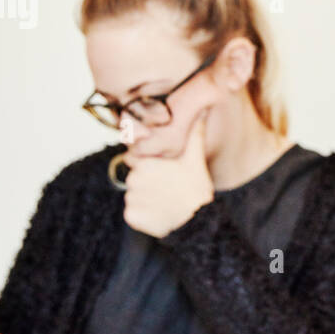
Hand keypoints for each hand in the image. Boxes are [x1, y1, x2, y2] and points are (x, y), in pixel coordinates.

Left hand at [123, 108, 214, 237]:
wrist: (198, 221)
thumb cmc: (196, 189)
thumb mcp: (195, 159)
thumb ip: (194, 135)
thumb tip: (203, 112)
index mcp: (145, 164)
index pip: (139, 165)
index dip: (153, 172)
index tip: (166, 179)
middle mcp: (133, 180)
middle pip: (136, 181)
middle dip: (149, 187)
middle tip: (168, 192)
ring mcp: (131, 199)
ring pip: (134, 198)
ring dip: (146, 202)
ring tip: (165, 205)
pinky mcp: (132, 217)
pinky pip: (133, 215)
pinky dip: (143, 217)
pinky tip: (159, 215)